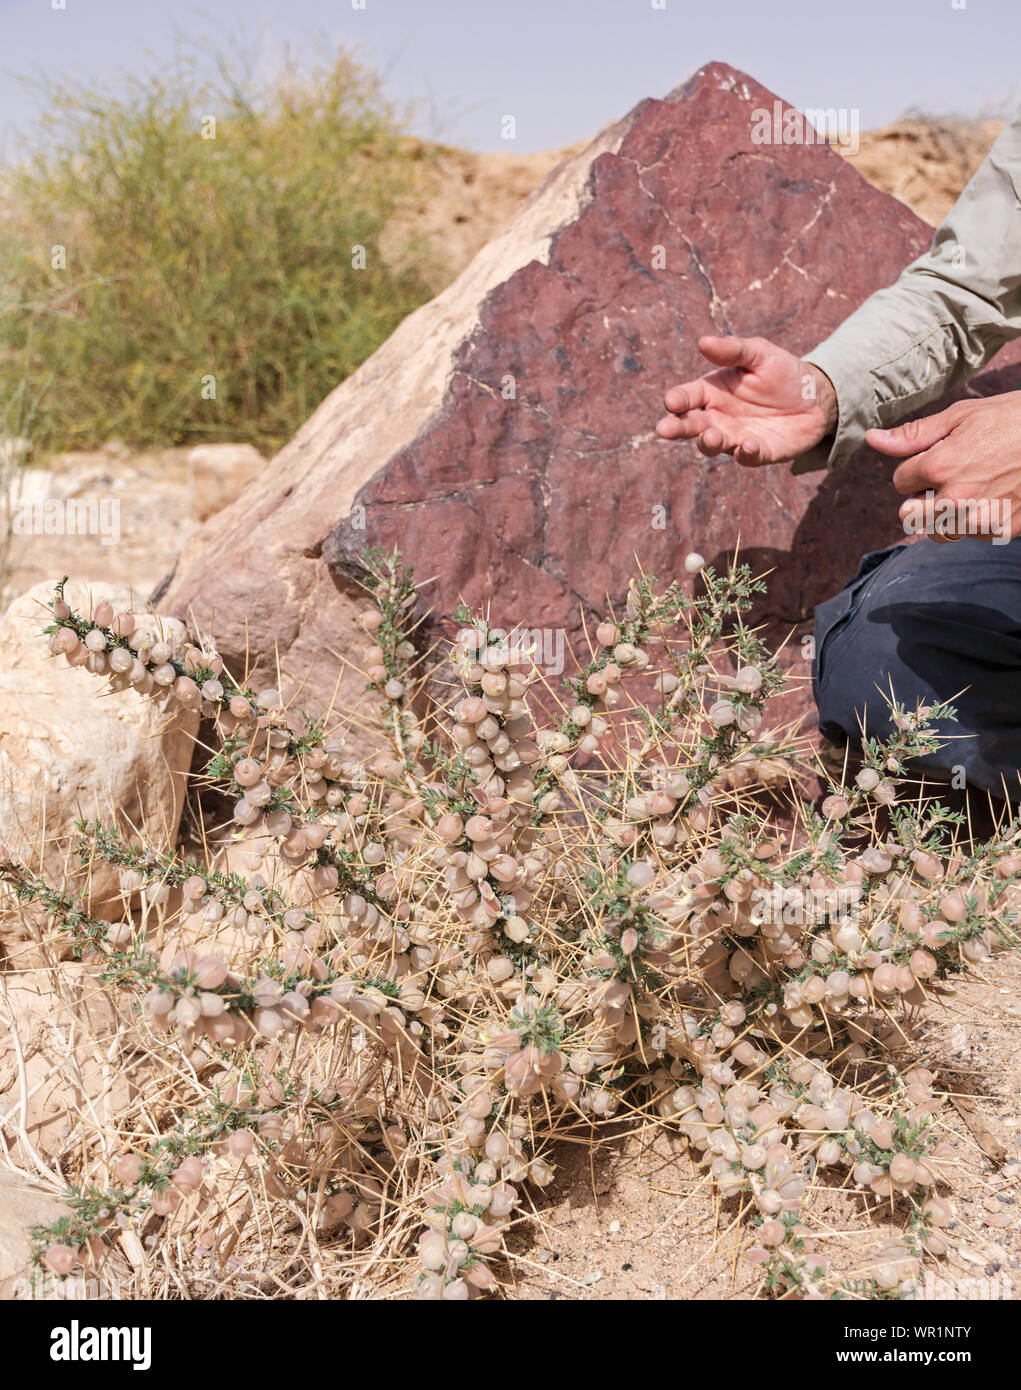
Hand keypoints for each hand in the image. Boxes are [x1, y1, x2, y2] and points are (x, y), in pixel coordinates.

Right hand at [656, 335, 837, 465]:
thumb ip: (733, 350)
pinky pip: (746, 457)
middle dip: (676, 428)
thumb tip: (703, 342)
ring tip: (711, 436)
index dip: (676, 399)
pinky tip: (748, 445)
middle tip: (664, 429)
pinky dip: (745, 454)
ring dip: (707, 443)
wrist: (815, 397)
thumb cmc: (781, 372)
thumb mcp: (760, 354)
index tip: (671, 401)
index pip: (687, 396)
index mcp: (712, 391)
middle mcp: (717, 417)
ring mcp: (735, 437)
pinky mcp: (757, 453)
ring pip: (711, 445)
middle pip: (689, 425)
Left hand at [867, 394, 1020, 542]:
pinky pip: (969, 534)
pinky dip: (973, 520)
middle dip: (919, 498)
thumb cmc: (1013, 418)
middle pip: (908, 516)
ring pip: (937, 530)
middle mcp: (955, 498)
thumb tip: (872, 440)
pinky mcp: (1001, 531)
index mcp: (940, 466)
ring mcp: (979, 519)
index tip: (940, 456)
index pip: (900, 481)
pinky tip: (993, 495)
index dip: (916, 468)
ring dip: (944, 514)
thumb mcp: (962, 416)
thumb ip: (914, 435)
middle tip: (946, 479)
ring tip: (970, 488)